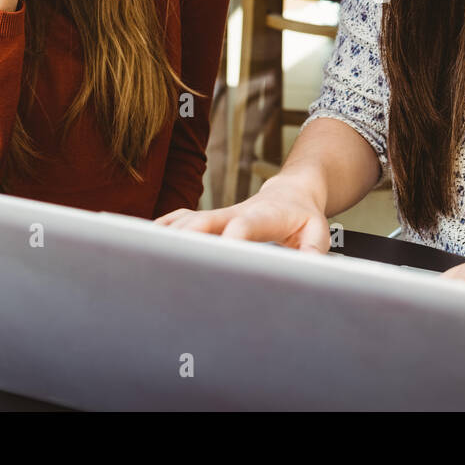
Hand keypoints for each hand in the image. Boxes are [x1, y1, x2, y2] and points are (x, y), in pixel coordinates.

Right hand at [154, 171, 332, 252]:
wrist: (292, 193)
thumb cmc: (303, 217)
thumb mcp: (317, 233)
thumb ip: (312, 251)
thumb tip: (307, 270)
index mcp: (264, 215)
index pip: (245, 224)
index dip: (232, 236)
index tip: (222, 252)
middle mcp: (235, 212)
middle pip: (204, 221)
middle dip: (188, 237)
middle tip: (172, 259)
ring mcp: (218, 214)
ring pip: (186, 220)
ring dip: (169, 235)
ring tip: (147, 256)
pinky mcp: (208, 219)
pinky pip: (179, 220)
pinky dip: (163, 231)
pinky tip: (146, 244)